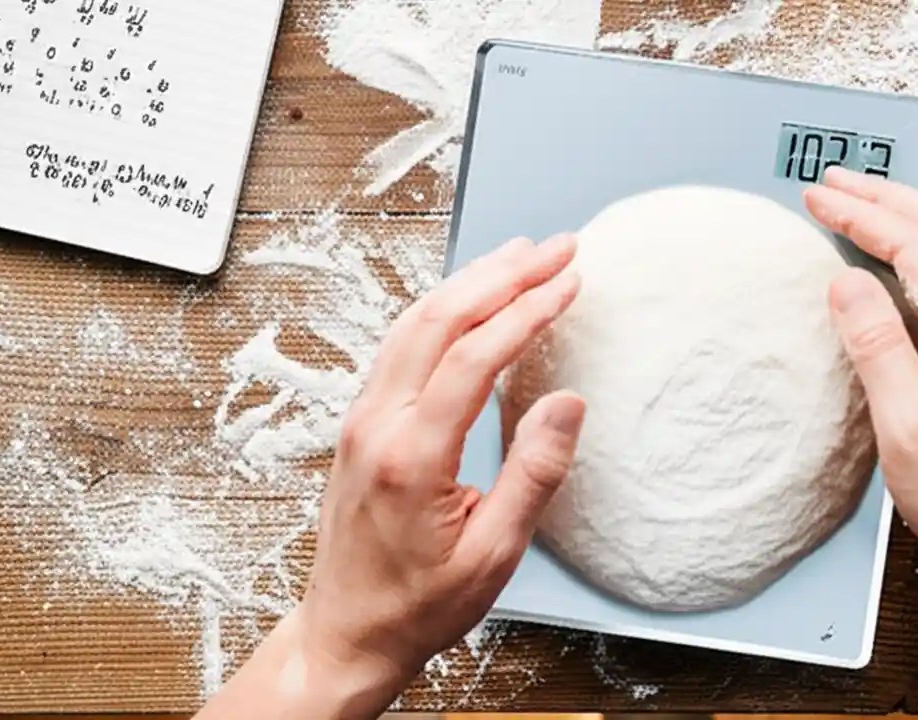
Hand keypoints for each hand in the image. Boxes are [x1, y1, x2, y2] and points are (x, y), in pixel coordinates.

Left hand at [294, 234, 586, 713]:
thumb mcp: (493, 555)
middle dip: (505, 274)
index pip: (475, 356)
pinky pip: (402, 344)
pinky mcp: (361, 423)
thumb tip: (568, 403)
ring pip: (415, 323)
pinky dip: (444, 309)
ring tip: (520, 256)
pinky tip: (470, 299)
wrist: (348, 631)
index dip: (528, 310)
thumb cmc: (418, 604)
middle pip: (440, 319)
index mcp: (412, 456)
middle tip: (556, 248)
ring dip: (471, 282)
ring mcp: (362, 419)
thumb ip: (534, 474)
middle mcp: (377, 425)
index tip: (569, 282)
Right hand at [804, 167, 917, 616]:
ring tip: (866, 205)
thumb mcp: (910, 432)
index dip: (862, 214)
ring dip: (912, 217)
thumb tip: (847, 285)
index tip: (818, 197)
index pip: (915, 244)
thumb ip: (878, 349)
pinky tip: (906, 262)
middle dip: (887, 196)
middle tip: (836, 182)